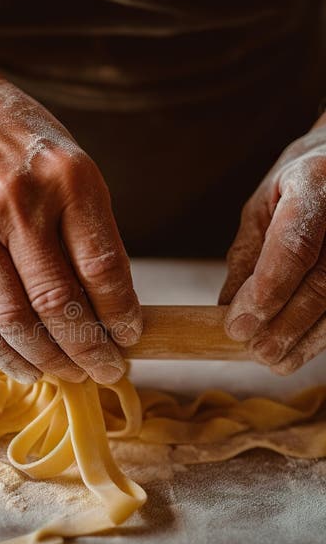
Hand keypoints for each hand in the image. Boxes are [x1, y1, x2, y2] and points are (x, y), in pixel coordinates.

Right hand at [0, 42, 141, 384]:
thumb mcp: (70, 166)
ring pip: (13, 319)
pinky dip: (1, 353)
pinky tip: (25, 368)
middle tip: (108, 371)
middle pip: (58, 302)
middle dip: (89, 349)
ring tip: (70, 375)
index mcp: (66, 178)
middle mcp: (17, 201)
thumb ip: (89, 232)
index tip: (131, 338)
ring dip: (48, 360)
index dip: (121, 315)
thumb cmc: (16, 141)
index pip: (102, 268)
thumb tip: (113, 309)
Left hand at [219, 122, 325, 373]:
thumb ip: (247, 256)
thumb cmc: (295, 188)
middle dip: (285, 323)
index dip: (267, 291)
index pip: (294, 246)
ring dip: (306, 339)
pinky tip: (299, 350)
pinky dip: (321, 335)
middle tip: (254, 351)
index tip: (237, 325)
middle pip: (323, 282)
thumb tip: (226, 309)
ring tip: (273, 360)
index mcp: (314, 183)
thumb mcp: (261, 208)